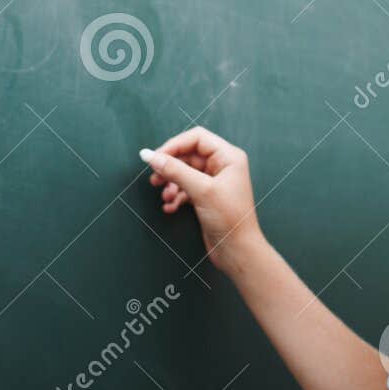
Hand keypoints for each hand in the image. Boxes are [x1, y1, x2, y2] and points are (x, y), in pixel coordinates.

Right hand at [140, 127, 264, 275]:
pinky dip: (176, 196)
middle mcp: (222, 166)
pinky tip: (170, 207)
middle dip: (170, 167)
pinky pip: (186, 189)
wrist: (238, 251)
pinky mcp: (207, 197)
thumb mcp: (201, 190)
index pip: (196, 138)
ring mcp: (214, 182)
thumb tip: (151, 156)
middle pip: (188, 156)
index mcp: (228, 156)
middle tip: (154, 179)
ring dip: (171, 184)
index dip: (174, 145)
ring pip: (185, 173)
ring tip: (164, 197)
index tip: (155, 158)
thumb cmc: (229, 218)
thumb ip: (175, 170)